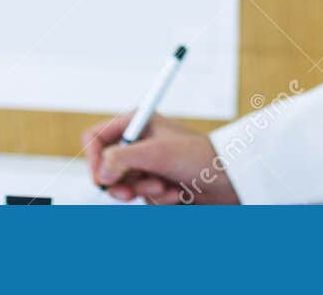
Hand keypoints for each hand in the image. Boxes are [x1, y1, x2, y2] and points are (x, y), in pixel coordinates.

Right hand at [81, 112, 238, 203]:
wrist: (230, 178)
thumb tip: (99, 172)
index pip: (96, 137)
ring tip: (166, 188)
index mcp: (137, 122)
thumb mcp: (158, 153)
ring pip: (124, 186)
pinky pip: (142, 198)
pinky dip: (157, 200)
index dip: (93, 158)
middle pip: (106, 167)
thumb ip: (123, 158)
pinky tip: (176, 193)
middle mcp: (140, 142)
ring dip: (144, 192)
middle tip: (131, 194)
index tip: (101, 178)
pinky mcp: (157, 183)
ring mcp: (148, 164)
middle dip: (121, 183)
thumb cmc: (201, 156)